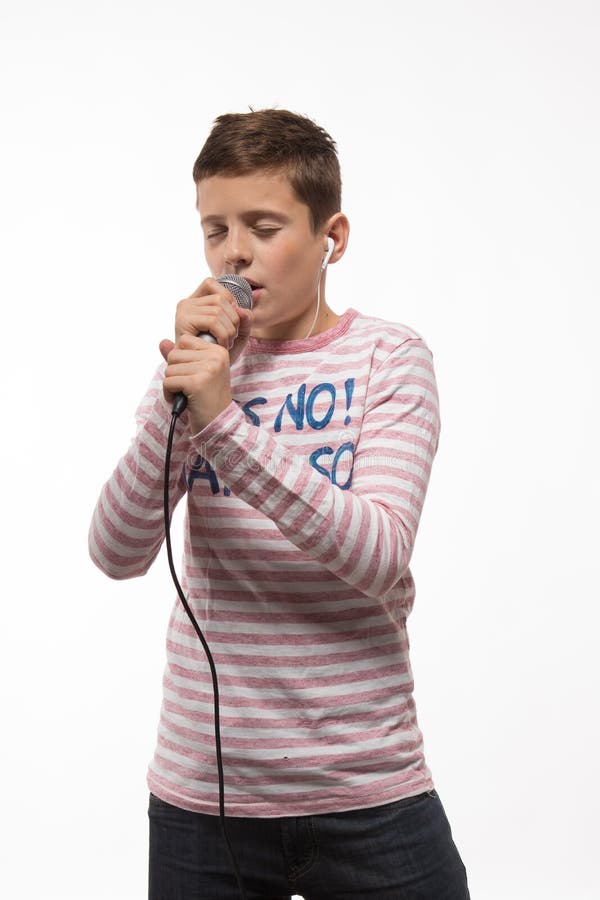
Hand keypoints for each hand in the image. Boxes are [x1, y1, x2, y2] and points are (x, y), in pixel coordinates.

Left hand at [159, 278, 252, 432]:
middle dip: (174, 372)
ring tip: (185, 394)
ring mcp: (207, 369)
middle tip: (187, 386)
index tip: (191, 374)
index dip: (181, 359)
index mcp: (218, 351)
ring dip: (172, 385)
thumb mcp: (197, 372)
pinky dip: (170, 394)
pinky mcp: (196, 383)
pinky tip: (181, 400)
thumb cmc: (207, 398)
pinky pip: (168, 382)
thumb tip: (162, 342)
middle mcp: (215, 357)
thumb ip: (181, 357)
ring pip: (169, 368)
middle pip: (174, 354)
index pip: (184, 340)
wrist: (218, 422)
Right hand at [174, 277, 252, 365]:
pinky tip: (221, 346)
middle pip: (220, 298)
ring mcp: (183, 312)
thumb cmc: (217, 356)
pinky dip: (223, 334)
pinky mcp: (182, 322)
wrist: (204, 377)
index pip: (212, 284)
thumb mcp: (236, 336)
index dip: (229, 299)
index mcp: (195, 302)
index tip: (232, 321)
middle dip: (233, 320)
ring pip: (218, 309)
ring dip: (229, 329)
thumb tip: (243, 310)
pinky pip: (212, 320)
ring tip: (226, 344)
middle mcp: (186, 304)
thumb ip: (245, 321)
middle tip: (231, 338)